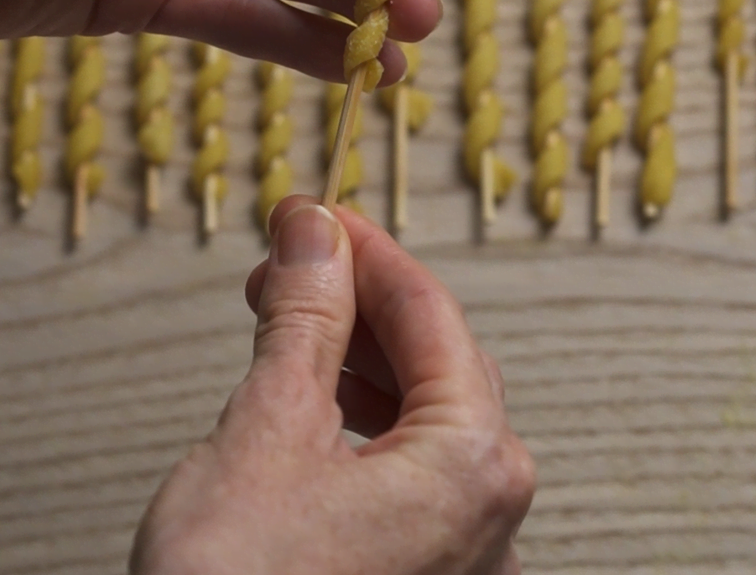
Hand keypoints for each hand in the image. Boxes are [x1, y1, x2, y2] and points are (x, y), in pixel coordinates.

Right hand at [131, 199, 533, 574]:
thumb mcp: (266, 429)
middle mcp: (489, 517)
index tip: (316, 215)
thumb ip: (303, 318)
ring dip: (359, 360)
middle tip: (293, 265)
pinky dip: (362, 423)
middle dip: (360, 302)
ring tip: (290, 328)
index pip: (430, 312)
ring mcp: (461, 561)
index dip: (366, 249)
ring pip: (424, 417)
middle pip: (437, 361)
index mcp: (474, 465)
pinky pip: (410, 474)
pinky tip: (314, 409)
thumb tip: (315, 234)